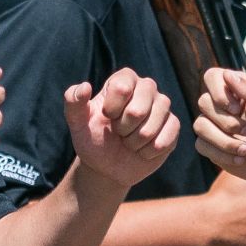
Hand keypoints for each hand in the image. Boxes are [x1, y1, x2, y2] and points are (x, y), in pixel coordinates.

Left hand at [63, 68, 179, 188]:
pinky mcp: (173, 126)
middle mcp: (147, 88)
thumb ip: (73, 102)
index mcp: (125, 79)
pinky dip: (148, 151)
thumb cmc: (92, 139)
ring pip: (151, 127)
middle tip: (118, 132)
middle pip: (138, 110)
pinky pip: (165, 139)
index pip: (122, 87)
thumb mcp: (77, 122)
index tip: (106, 117)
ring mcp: (163, 106)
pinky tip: (142, 150)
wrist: (108, 166)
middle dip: (123, 129)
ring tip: (129, 141)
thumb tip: (84, 87)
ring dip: (135, 142)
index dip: (111, 109)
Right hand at [192, 68, 245, 191]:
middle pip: (204, 102)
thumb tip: (228, 74)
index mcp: (237, 89)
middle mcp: (222, 104)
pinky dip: (223, 154)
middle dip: (228, 122)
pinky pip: (201, 145)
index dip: (219, 92)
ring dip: (225, 141)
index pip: (212, 76)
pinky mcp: (210, 145)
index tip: (238, 109)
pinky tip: (240, 158)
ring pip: (199, 126)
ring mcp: (214, 125)